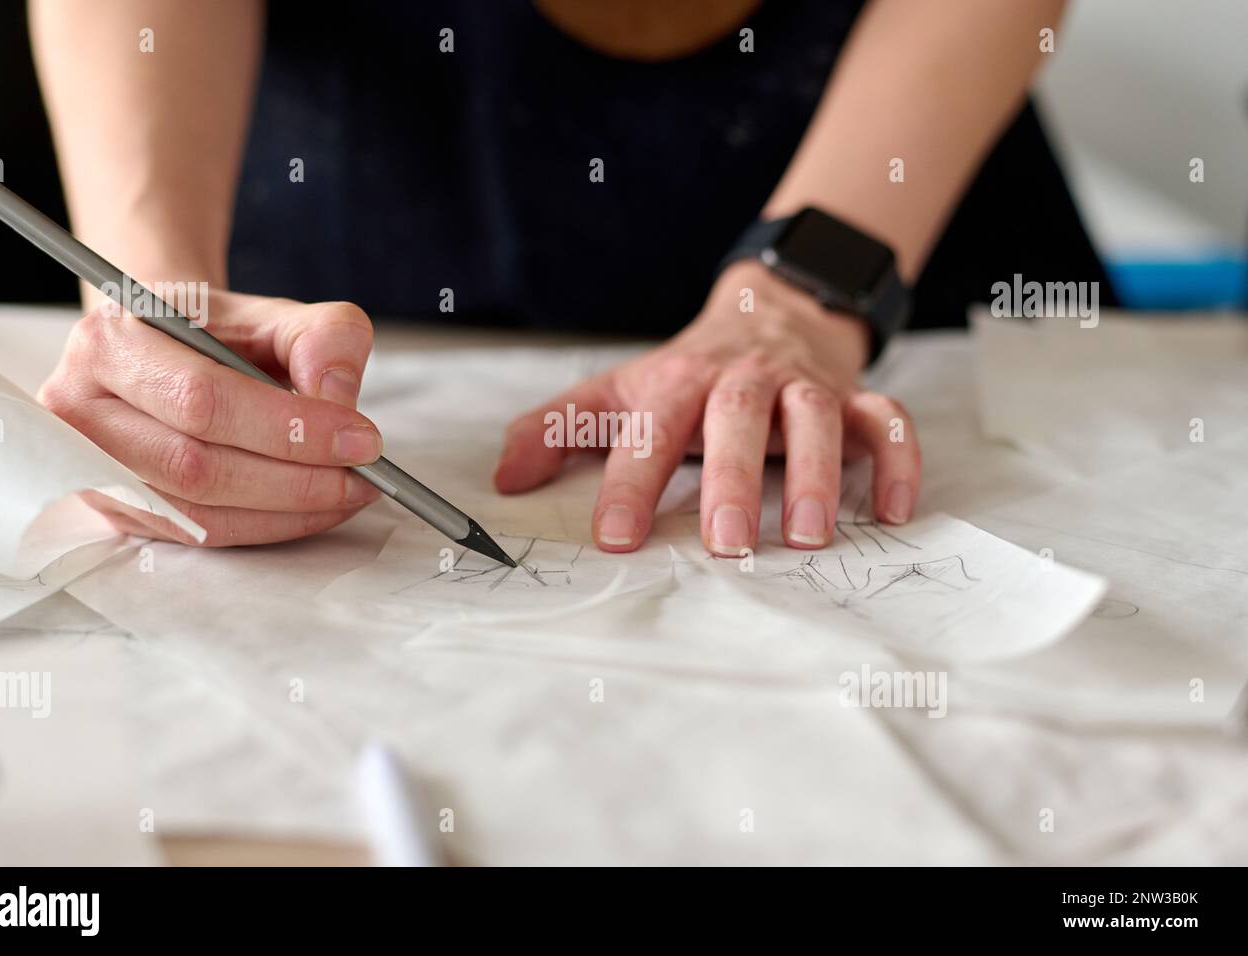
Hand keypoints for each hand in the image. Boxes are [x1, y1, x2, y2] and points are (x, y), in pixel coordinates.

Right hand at [40, 289, 384, 544]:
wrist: (163, 351)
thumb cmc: (214, 333)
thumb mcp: (273, 314)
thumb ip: (321, 336)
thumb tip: (337, 397)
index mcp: (110, 341)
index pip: (203, 399)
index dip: (289, 428)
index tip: (361, 438)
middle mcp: (79, 408)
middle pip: (196, 466)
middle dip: (295, 478)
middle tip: (363, 474)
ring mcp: (89, 468)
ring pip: (197, 514)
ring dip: (287, 512)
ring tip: (347, 492)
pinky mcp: (115, 510)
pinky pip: (198, 535)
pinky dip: (267, 527)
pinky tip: (312, 507)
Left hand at [494, 262, 921, 555]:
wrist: (766, 315)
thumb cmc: (686, 376)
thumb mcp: (617, 393)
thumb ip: (559, 430)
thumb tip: (503, 477)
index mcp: (678, 384)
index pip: (648, 431)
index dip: (630, 483)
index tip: (616, 539)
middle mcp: (743, 382)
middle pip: (739, 420)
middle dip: (733, 480)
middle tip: (726, 546)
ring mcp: (804, 388)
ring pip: (818, 419)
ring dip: (819, 474)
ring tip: (809, 536)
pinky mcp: (854, 399)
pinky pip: (888, 422)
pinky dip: (899, 460)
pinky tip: (896, 510)